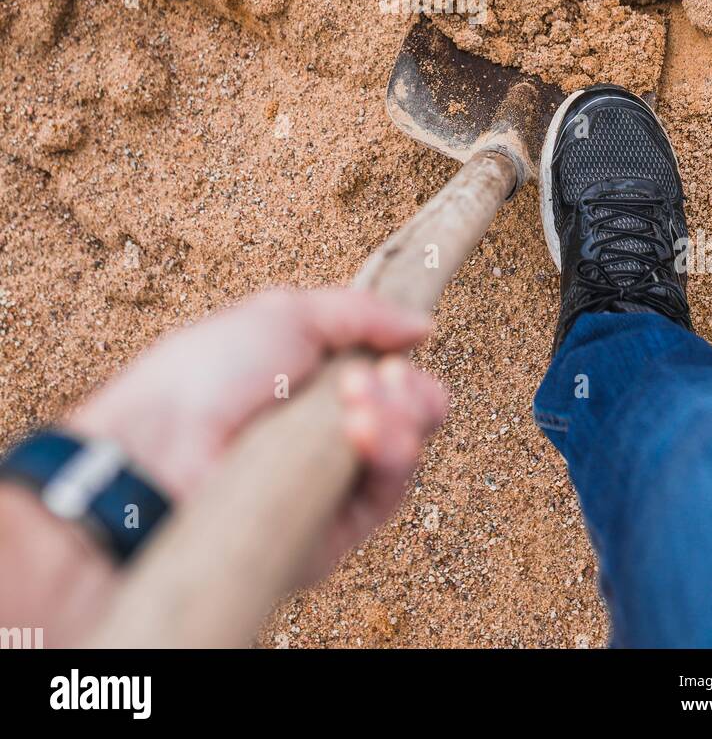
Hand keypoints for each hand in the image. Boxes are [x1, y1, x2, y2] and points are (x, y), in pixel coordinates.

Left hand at [70, 289, 447, 582]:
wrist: (158, 451)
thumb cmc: (203, 377)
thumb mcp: (284, 314)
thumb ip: (360, 314)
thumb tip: (421, 327)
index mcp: (312, 383)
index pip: (387, 379)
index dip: (403, 366)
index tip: (400, 351)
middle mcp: (323, 434)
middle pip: (407, 416)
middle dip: (411, 391)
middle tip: (385, 378)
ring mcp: (328, 483)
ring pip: (404, 455)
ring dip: (401, 416)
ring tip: (363, 401)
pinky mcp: (330, 530)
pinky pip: (385, 496)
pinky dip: (389, 453)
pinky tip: (364, 428)